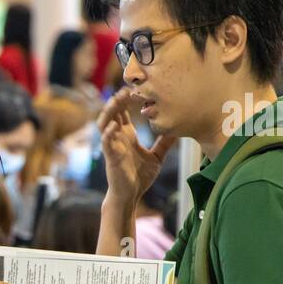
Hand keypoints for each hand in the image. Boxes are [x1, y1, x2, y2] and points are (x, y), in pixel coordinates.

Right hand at [97, 88, 175, 204]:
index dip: (126, 100)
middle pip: (113, 113)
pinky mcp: (110, 157)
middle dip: (118, 100)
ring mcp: (113, 146)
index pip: (123, 113)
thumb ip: (164, 144)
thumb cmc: (139, 177)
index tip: (135, 88)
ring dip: (109, 111)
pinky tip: (114, 125)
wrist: (131, 195)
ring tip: (117, 100)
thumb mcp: (157, 157)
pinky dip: (108, 133)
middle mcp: (118, 138)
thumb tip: (177, 132)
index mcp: (127, 136)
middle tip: (127, 88)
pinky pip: (106, 142)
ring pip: (105, 124)